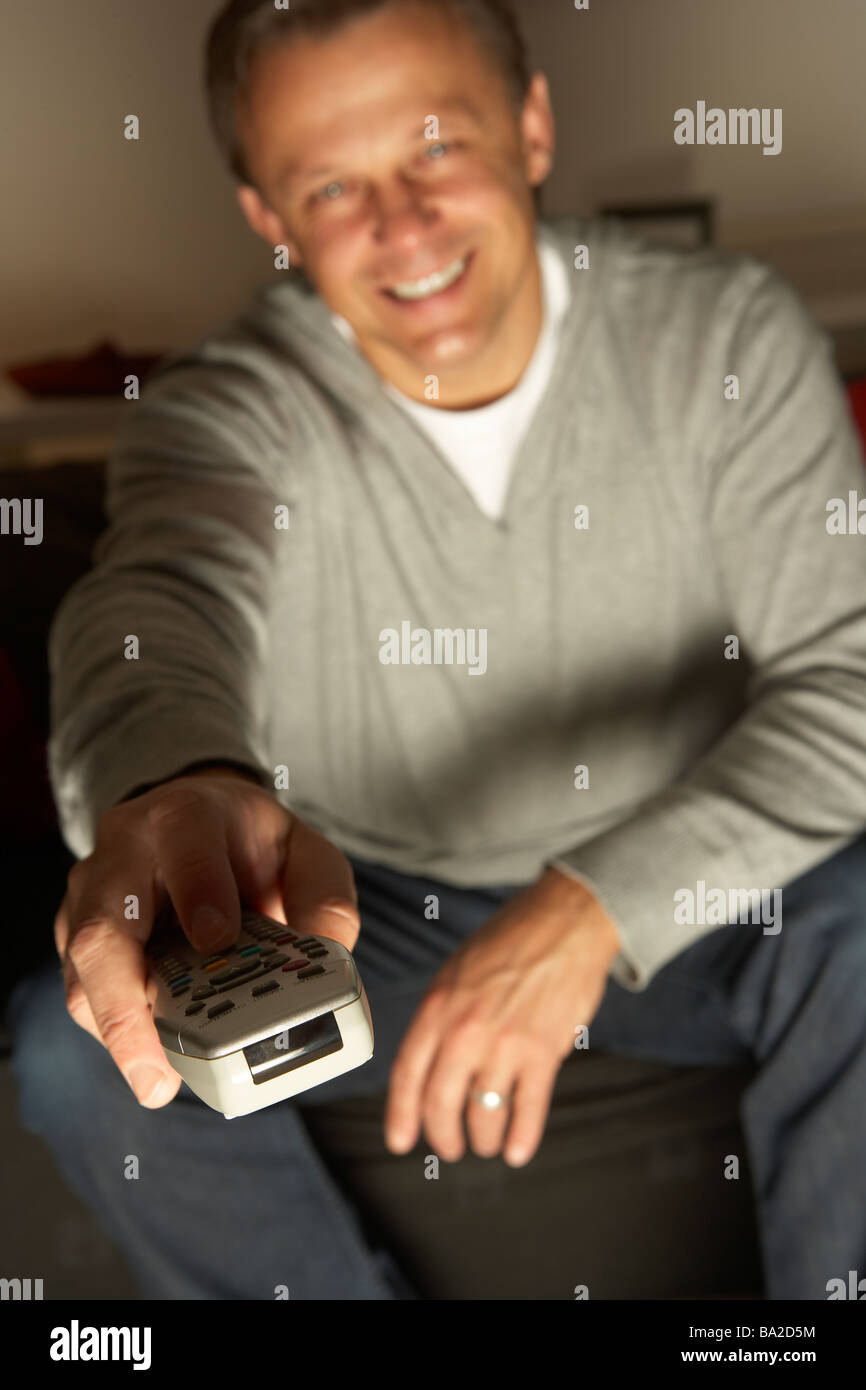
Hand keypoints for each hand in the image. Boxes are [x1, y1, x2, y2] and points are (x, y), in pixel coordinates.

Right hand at [53, 768, 359, 1107]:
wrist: (199, 823)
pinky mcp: (74, 932)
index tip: (218, 941)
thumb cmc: (249, 845)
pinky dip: (116, 1028)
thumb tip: (327, 955)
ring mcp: (90, 892)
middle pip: (103, 927)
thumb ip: (325, 896)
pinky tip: (152, 1057)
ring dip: (116, 1030)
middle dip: (125, 1004)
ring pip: (83, 969)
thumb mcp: (303, 851)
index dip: (199, 891)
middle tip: (159, 1068)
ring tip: (156, 1080)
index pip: (183, 845)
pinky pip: (84, 988)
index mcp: (184, 816)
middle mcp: (124, 850)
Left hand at [383, 867, 620, 1166]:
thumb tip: (428, 1060)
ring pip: (484, 1114)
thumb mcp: (456, 970)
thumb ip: (440, 1016)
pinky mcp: (544, 1052)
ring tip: (486, 1143)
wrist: (565, 920)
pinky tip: (517, 1150)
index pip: (408, 1075)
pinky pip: (528, 1110)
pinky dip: (522, 1138)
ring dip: (483, 1139)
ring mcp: (505, 1043)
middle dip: (443, 1137)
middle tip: (450, 1148)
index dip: (401, 1115)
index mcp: (438, 1007)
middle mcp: (466, 1029)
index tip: (400, 1140)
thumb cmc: (512, 938)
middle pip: (441, 1104)